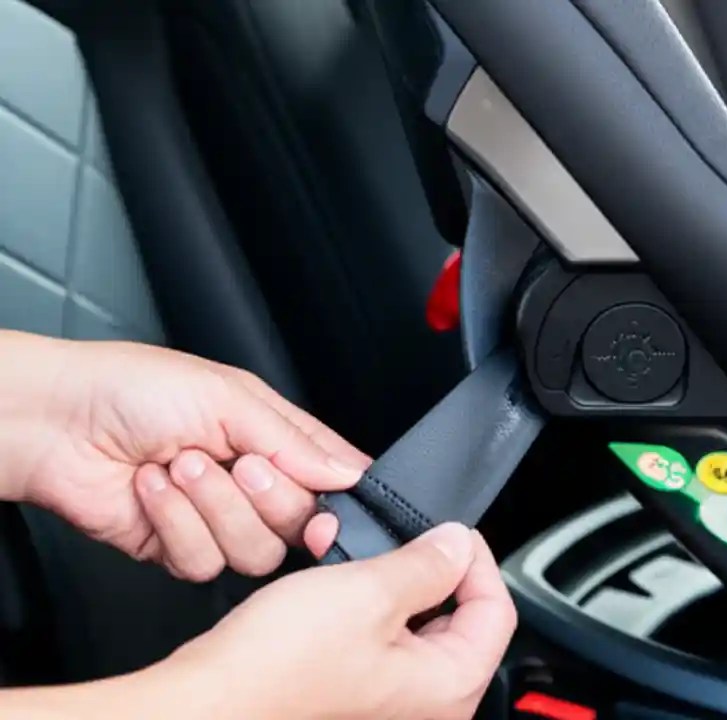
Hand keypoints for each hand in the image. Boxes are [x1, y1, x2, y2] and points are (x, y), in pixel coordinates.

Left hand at [2, 332, 370, 579]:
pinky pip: (202, 563)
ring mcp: (216, 520)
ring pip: (255, 552)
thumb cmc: (134, 388)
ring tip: (181, 465)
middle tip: (240, 464)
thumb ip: (295, 443)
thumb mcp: (230, 398)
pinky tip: (153, 488)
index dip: (341, 501)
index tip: (332, 511)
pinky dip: (175, 523)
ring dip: (214, 507)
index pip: (334, 479)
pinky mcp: (176, 549)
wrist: (57, 421)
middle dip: (269, 498)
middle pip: (301, 525)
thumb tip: (350, 474)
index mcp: (275, 439)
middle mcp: (252, 484)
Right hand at [151, 523, 517, 719]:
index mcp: (449, 687)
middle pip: (460, 619)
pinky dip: (364, 604)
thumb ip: (427, 563)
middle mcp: (426, 706)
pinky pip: (380, 640)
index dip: (476, 559)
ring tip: (357, 552)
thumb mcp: (367, 591)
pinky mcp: (353, 695)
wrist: (206, 704)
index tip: (449, 531)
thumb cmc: (277, 666)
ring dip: (389, 580)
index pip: (497, 610)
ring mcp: (388, 703)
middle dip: (427, 568)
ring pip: (416, 625)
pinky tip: (336, 580)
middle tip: (400, 537)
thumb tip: (457, 544)